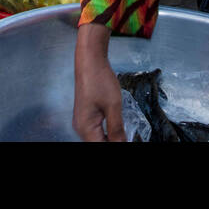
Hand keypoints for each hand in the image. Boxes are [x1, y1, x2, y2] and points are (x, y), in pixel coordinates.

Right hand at [73, 25, 123, 141]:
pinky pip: (96, 131)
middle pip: (98, 144)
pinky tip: (116, 130)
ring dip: (111, 139)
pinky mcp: (85, 116)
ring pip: (98, 139)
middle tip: (128, 136)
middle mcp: (80, 128)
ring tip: (125, 135)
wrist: (90, 61)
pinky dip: (107, 133)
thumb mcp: (113, 106)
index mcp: (85, 128)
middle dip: (114, 142)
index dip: (116, 145)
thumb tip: (121, 144)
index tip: (128, 140)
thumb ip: (117, 129)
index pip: (101, 147)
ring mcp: (81, 122)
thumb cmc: (99, 79)